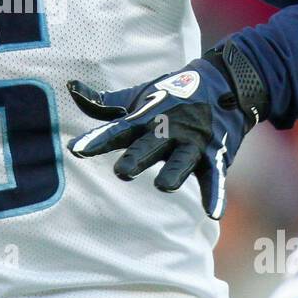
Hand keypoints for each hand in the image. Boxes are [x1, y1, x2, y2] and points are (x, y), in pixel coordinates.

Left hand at [66, 57, 253, 219]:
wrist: (226, 84)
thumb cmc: (173, 94)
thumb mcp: (139, 96)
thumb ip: (104, 104)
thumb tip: (71, 90)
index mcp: (146, 117)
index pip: (118, 129)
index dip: (98, 139)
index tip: (76, 149)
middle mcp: (168, 130)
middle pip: (150, 146)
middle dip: (137, 158)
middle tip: (122, 172)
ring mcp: (193, 143)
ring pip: (182, 160)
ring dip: (173, 172)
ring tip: (163, 185)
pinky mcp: (216, 155)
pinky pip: (215, 177)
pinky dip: (216, 195)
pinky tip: (212, 213)